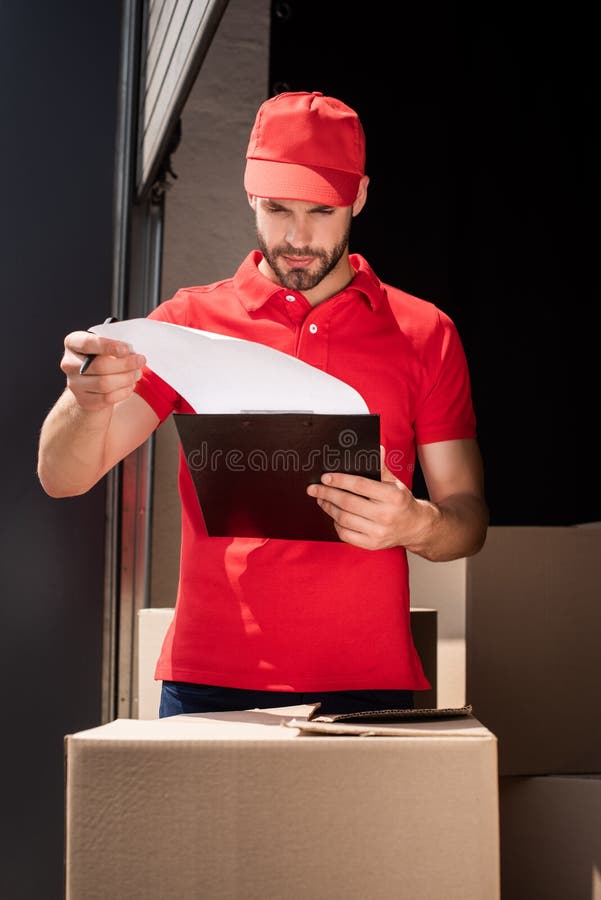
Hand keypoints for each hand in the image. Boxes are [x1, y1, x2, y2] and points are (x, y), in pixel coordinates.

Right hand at [60, 331, 146, 411]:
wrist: (92, 382)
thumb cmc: (102, 357)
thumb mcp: (105, 345)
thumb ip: (115, 346)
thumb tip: (133, 354)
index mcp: (73, 343)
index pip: (87, 343)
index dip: (108, 346)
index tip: (127, 349)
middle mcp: (69, 363)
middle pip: (99, 365)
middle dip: (125, 364)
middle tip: (140, 361)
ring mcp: (74, 384)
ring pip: (104, 384)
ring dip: (126, 378)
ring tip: (137, 373)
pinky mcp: (83, 400)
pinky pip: (107, 398)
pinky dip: (123, 392)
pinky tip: (130, 385)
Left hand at [306, 447, 426, 549]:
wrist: (414, 527)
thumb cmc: (400, 501)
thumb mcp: (395, 482)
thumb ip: (381, 468)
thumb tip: (376, 450)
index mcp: (392, 496)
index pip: (360, 485)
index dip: (340, 480)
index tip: (325, 477)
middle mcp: (386, 515)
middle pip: (348, 503)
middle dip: (327, 494)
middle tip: (314, 489)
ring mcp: (378, 532)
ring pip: (344, 519)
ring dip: (328, 508)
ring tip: (321, 500)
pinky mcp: (372, 544)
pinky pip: (346, 534)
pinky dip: (336, 524)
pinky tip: (334, 515)